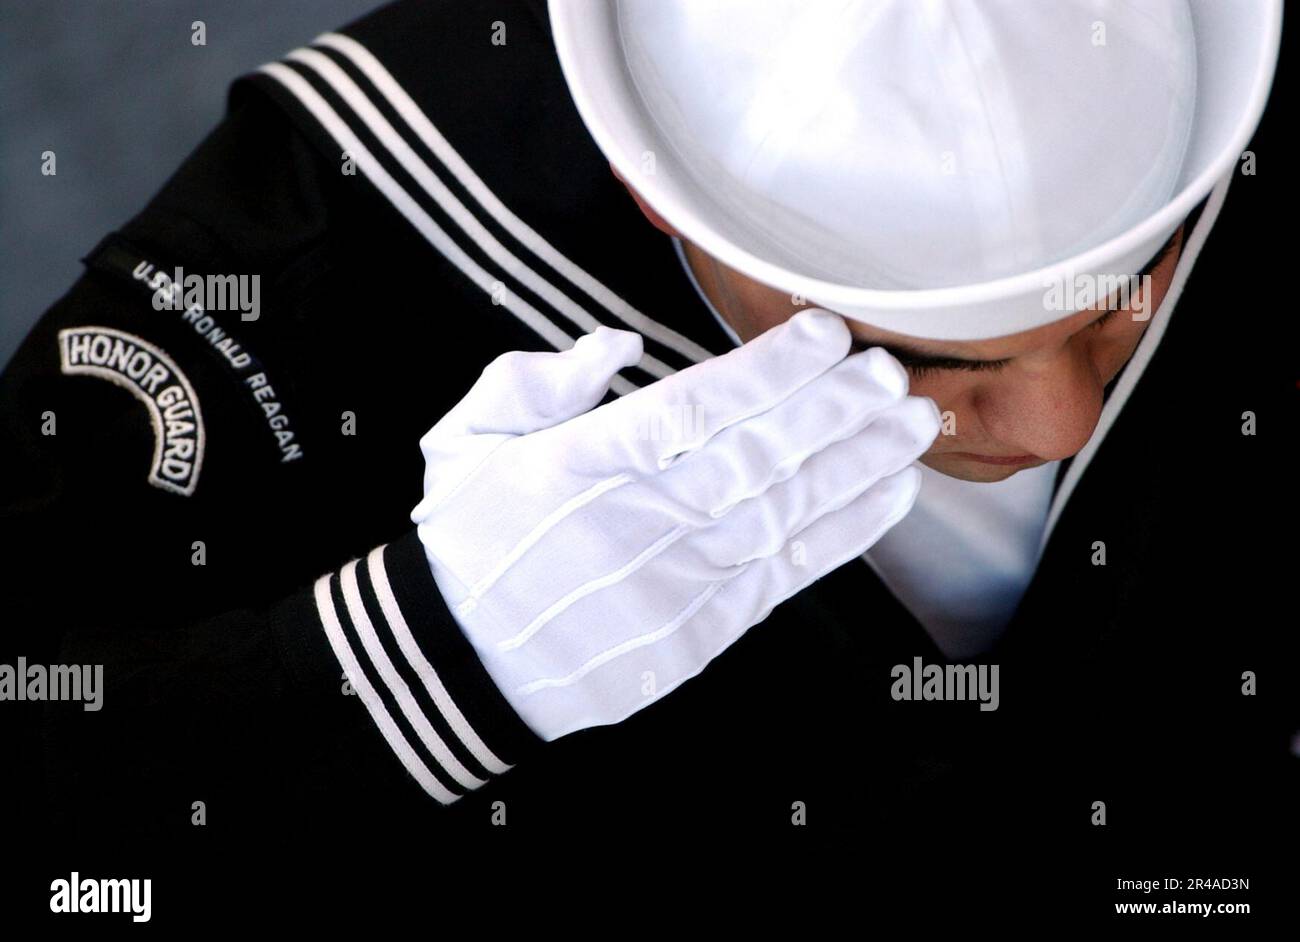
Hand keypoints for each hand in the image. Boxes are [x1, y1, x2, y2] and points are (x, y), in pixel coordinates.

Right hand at [411, 308, 940, 740]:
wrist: (463, 663)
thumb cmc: (470, 544)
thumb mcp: (463, 444)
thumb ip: (531, 382)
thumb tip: (614, 345)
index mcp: (581, 465)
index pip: (692, 409)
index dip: (767, 371)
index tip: (824, 335)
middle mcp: (638, 521)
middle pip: (755, 457)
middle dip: (832, 411)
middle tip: (888, 372)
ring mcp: (676, 580)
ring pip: (784, 513)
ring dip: (857, 466)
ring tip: (912, 425)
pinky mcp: (702, 628)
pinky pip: (785, 575)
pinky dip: (844, 535)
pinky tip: (889, 495)